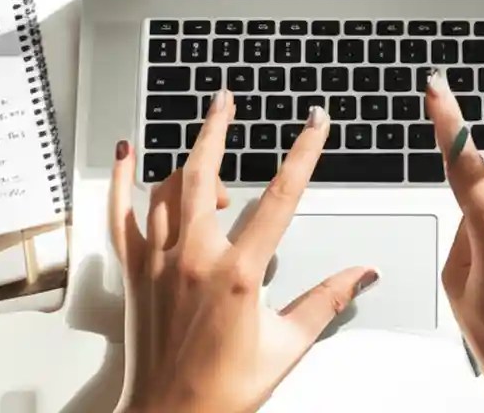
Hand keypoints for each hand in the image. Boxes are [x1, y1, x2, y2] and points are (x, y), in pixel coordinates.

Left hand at [109, 93, 378, 412]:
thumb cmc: (224, 390)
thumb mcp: (287, 345)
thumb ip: (326, 301)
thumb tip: (362, 273)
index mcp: (238, 275)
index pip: (280, 199)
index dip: (302, 154)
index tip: (314, 124)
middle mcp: (195, 260)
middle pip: (205, 175)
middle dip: (218, 129)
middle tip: (228, 100)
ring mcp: (159, 263)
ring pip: (166, 190)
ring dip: (186, 159)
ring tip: (206, 142)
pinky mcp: (135, 273)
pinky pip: (120, 215)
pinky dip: (120, 180)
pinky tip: (125, 152)